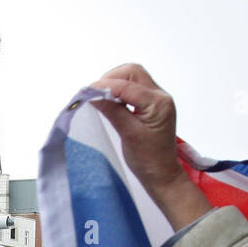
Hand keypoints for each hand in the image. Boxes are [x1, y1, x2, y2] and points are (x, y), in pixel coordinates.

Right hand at [90, 64, 212, 230]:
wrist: (161, 174)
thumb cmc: (148, 159)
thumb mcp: (129, 135)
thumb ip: (112, 111)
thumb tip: (93, 95)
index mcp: (159, 104)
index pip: (128, 86)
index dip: (105, 85)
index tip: (86, 91)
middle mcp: (161, 96)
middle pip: (133, 72)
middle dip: (111, 78)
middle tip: (94, 93)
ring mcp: (157, 99)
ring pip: (133, 77)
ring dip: (115, 83)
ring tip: (101, 97)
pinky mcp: (152, 104)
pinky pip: (135, 88)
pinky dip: (120, 90)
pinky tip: (111, 102)